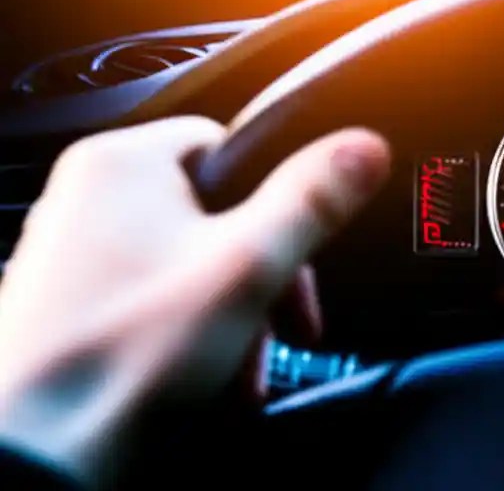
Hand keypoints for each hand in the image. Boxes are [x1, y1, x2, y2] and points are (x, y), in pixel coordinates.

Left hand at [0, 117, 389, 486]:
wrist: (38, 457)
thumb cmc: (124, 358)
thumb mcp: (248, 268)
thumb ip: (312, 200)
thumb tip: (364, 146)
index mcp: (123, 163)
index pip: (234, 146)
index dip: (282, 205)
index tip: (300, 262)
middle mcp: (87, 195)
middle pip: (217, 212)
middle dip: (260, 280)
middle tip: (278, 328)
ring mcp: (71, 250)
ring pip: (189, 261)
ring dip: (232, 314)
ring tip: (238, 367)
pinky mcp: (68, 302)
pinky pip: (153, 296)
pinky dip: (187, 332)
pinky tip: (201, 375)